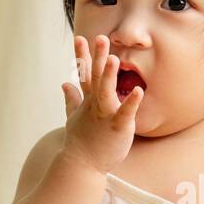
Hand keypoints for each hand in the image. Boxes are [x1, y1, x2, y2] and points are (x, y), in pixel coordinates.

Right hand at [60, 34, 144, 174]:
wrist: (82, 165)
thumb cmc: (80, 142)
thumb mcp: (73, 117)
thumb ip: (71, 99)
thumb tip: (65, 83)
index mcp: (88, 101)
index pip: (84, 74)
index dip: (82, 56)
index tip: (80, 38)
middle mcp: (95, 105)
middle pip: (95, 77)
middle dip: (97, 57)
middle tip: (101, 38)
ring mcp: (105, 115)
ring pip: (106, 92)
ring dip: (109, 75)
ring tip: (114, 58)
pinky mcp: (117, 127)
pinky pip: (125, 113)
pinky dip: (131, 102)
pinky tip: (138, 91)